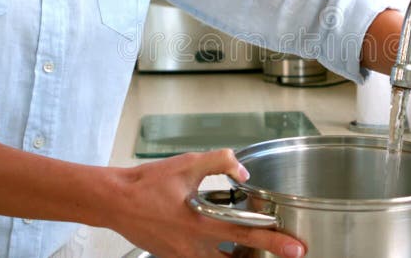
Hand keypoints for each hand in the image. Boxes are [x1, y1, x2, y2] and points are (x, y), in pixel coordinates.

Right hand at [106, 149, 306, 257]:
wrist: (115, 201)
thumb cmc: (146, 184)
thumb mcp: (187, 164)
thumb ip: (220, 161)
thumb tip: (242, 170)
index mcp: (200, 224)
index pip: (247, 236)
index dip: (274, 242)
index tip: (295, 248)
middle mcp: (193, 246)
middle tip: (278, 253)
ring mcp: (182, 255)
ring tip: (250, 249)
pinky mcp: (173, 257)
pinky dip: (215, 255)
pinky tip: (219, 242)